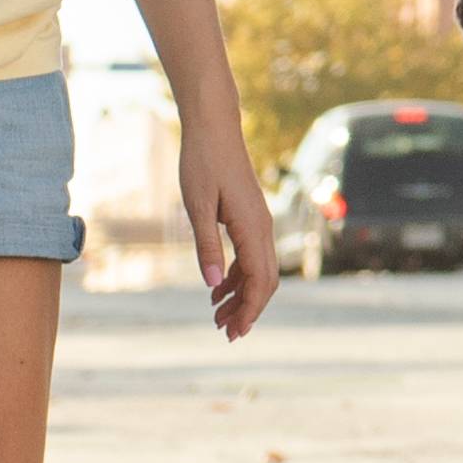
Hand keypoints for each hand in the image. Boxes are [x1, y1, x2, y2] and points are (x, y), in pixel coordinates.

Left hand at [183, 143, 283, 340]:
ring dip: (240, 295)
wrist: (214, 128)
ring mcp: (258, 222)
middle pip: (264, 281)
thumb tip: (210, 284)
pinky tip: (216, 287)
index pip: (259, 280)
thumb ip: (206, 246)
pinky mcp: (249, 217)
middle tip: (225, 333)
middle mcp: (261, 227)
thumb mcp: (197, 206)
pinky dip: (236, 276)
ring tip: (216, 315)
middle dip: (247, 309)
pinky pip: (249, 255)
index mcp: (252, 228)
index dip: (248, 310)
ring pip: (258, 270)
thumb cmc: (203, 163)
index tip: (233, 333)